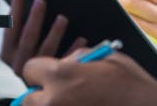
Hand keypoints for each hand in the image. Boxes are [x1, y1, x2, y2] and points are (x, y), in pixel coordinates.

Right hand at [0, 0, 86, 78]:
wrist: (42, 85)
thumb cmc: (32, 54)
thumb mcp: (21, 44)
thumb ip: (23, 27)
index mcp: (8, 54)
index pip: (10, 28)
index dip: (14, 9)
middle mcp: (19, 64)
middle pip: (28, 38)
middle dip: (34, 17)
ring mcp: (37, 72)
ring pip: (46, 50)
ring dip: (55, 33)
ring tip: (62, 17)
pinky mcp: (54, 78)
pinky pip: (65, 61)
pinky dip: (73, 49)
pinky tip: (82, 37)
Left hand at [23, 47, 156, 105]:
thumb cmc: (129, 81)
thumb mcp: (102, 56)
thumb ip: (75, 58)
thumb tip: (62, 64)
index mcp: (61, 74)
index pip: (29, 69)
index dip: (39, 69)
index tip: (48, 72)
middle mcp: (54, 100)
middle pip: (27, 99)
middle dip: (39, 94)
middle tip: (59, 91)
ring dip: (50, 105)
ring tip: (71, 101)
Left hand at [108, 0, 156, 54]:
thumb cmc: (155, 27)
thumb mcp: (156, 9)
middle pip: (133, 1)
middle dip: (116, 0)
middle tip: (106, 1)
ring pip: (129, 18)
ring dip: (115, 14)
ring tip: (109, 13)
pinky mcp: (151, 48)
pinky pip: (129, 34)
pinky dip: (120, 28)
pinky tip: (116, 27)